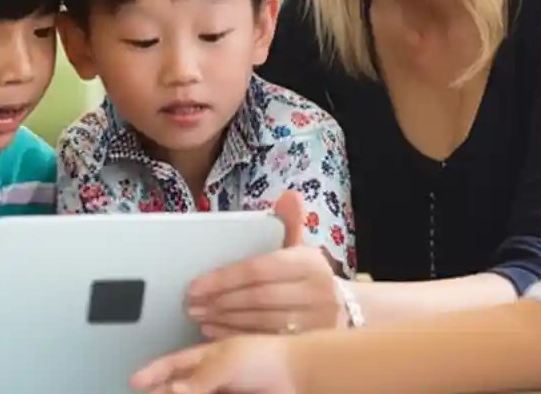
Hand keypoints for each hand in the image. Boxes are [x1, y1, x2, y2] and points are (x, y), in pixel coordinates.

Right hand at [130, 336, 298, 393]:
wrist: (299, 375)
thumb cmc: (269, 358)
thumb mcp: (226, 362)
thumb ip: (199, 378)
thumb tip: (172, 389)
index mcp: (209, 356)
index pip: (174, 364)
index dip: (153, 372)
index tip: (135, 381)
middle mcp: (215, 375)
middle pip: (180, 387)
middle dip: (163, 392)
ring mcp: (226, 391)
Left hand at [187, 192, 343, 337]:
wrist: (349, 311)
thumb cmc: (311, 276)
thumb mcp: (303, 249)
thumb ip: (290, 223)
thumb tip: (289, 195)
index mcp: (309, 263)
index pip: (259, 269)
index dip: (224, 278)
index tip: (195, 286)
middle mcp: (314, 292)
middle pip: (257, 298)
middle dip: (220, 302)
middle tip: (191, 304)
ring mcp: (313, 322)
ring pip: (259, 322)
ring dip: (223, 321)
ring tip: (198, 317)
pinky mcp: (306, 344)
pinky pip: (264, 342)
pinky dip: (235, 337)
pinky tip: (214, 332)